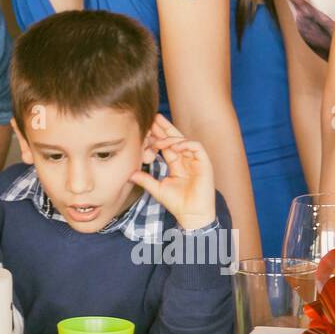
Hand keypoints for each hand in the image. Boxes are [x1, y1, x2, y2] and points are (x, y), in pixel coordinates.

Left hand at [130, 113, 216, 230]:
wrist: (191, 215)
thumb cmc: (177, 204)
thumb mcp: (157, 189)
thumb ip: (144, 179)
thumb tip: (129, 173)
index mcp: (176, 163)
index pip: (166, 144)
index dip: (157, 136)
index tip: (145, 129)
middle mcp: (186, 159)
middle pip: (176, 138)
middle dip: (164, 127)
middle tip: (153, 118)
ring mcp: (196, 160)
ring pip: (185, 140)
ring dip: (171, 139)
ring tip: (159, 141)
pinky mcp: (205, 164)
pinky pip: (196, 147)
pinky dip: (185, 144)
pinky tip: (175, 146)